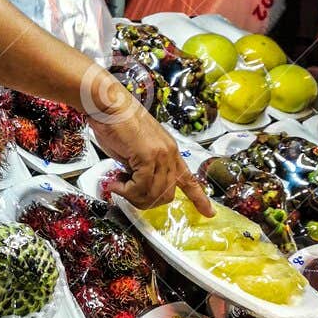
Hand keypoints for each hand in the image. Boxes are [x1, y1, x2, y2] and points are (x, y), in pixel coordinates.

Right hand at [87, 74, 212, 213]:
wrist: (109, 104)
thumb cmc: (117, 123)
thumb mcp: (135, 150)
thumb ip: (142, 168)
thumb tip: (134, 187)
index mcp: (170, 151)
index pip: (189, 179)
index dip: (199, 198)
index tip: (209, 213)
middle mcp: (170, 153)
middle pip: (167, 195)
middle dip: (145, 201)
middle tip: (126, 193)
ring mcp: (161, 155)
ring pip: (154, 194)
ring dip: (132, 196)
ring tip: (117, 184)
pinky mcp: (148, 156)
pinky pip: (140, 187)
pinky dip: (125, 190)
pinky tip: (115, 182)